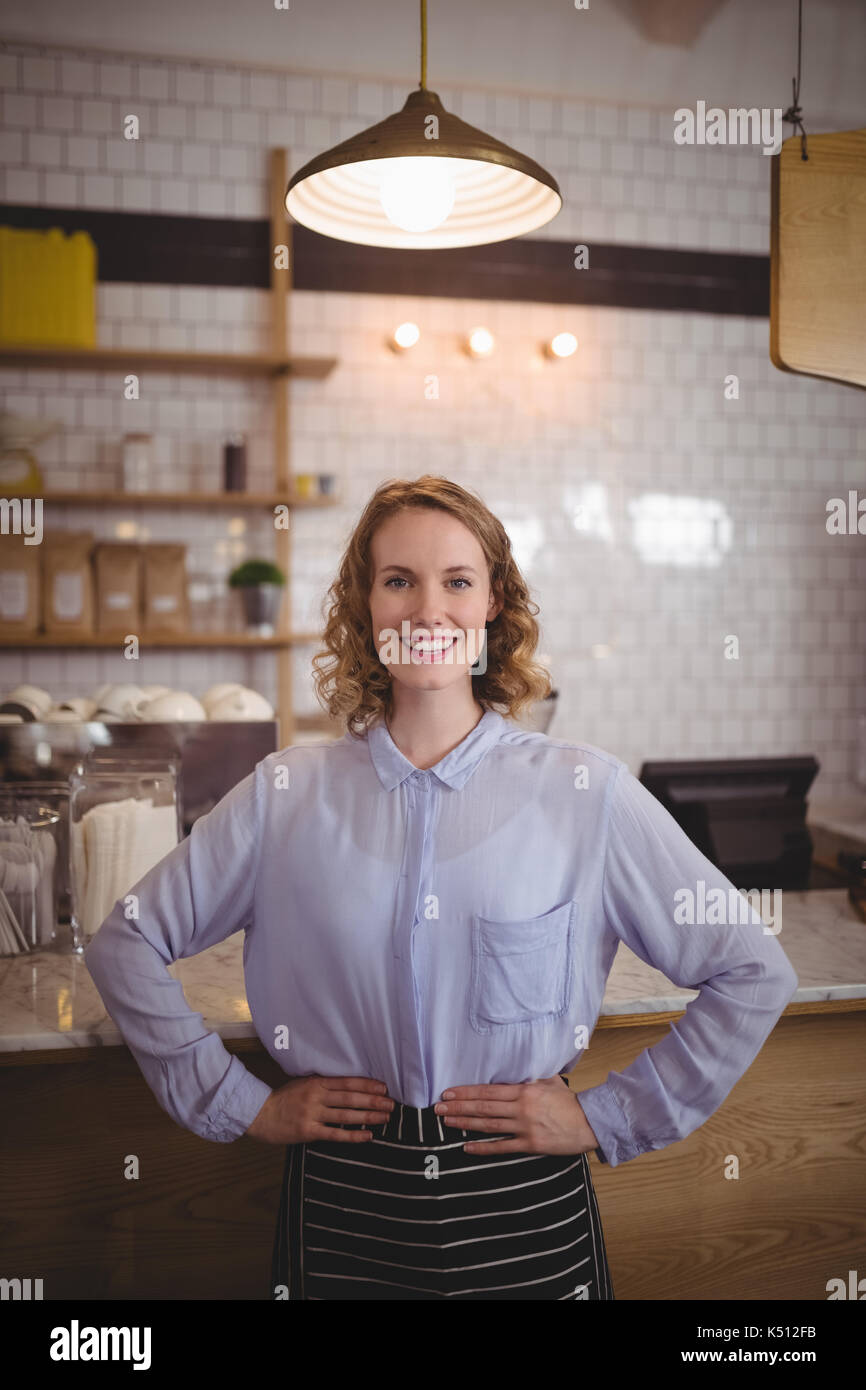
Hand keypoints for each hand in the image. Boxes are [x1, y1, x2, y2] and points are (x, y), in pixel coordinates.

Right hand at [245, 1075, 393, 1144]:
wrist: (260, 1113)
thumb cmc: (283, 1098)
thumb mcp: (303, 1084)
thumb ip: (323, 1085)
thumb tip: (350, 1087)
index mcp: (316, 1082)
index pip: (347, 1082)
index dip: (367, 1085)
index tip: (384, 1088)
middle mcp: (316, 1096)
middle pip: (350, 1098)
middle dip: (373, 1101)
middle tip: (392, 1104)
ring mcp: (312, 1114)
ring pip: (345, 1115)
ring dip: (367, 1117)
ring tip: (385, 1118)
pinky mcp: (308, 1132)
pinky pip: (335, 1135)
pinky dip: (352, 1136)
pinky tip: (368, 1136)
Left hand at [434, 1075, 599, 1154]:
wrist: (590, 1122)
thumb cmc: (570, 1102)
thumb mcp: (550, 1081)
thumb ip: (531, 1076)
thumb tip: (516, 1068)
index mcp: (524, 1090)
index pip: (488, 1090)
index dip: (466, 1092)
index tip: (448, 1093)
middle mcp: (521, 1107)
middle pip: (483, 1106)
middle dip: (459, 1106)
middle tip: (438, 1107)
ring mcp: (525, 1127)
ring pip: (488, 1125)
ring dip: (465, 1123)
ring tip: (446, 1122)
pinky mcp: (530, 1144)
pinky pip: (502, 1147)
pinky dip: (483, 1148)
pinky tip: (467, 1147)